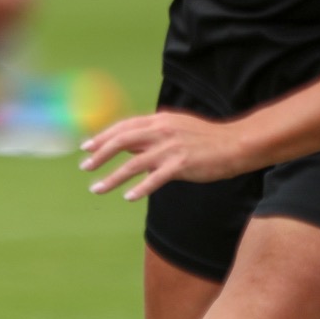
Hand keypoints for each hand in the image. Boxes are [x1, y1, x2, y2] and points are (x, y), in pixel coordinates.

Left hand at [78, 110, 252, 200]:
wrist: (235, 144)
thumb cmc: (204, 139)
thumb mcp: (174, 129)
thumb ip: (150, 136)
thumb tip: (126, 146)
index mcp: (158, 121)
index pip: (123, 127)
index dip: (102, 136)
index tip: (86, 146)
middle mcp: (161, 131)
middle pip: (121, 141)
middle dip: (100, 154)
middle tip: (84, 165)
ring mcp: (170, 148)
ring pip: (132, 164)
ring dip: (112, 177)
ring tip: (96, 188)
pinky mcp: (181, 165)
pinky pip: (154, 179)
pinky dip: (140, 188)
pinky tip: (128, 197)